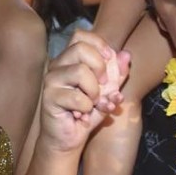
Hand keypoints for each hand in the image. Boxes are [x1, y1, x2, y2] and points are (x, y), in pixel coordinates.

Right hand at [41, 31, 129, 153]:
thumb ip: (117, 75)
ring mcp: (51, 80)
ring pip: (80, 71)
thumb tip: (126, 55)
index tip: (109, 61)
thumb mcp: (108, 92)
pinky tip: (80, 116)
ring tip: (91, 104)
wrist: (69, 139)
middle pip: (81, 48)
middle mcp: (58, 65)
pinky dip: (87, 109)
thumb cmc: (86, 112)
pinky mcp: (49, 97)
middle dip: (100, 68)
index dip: (99, 45)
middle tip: (102, 87)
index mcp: (70, 59)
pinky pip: (78, 97)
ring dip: (94, 92)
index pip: (81, 35)